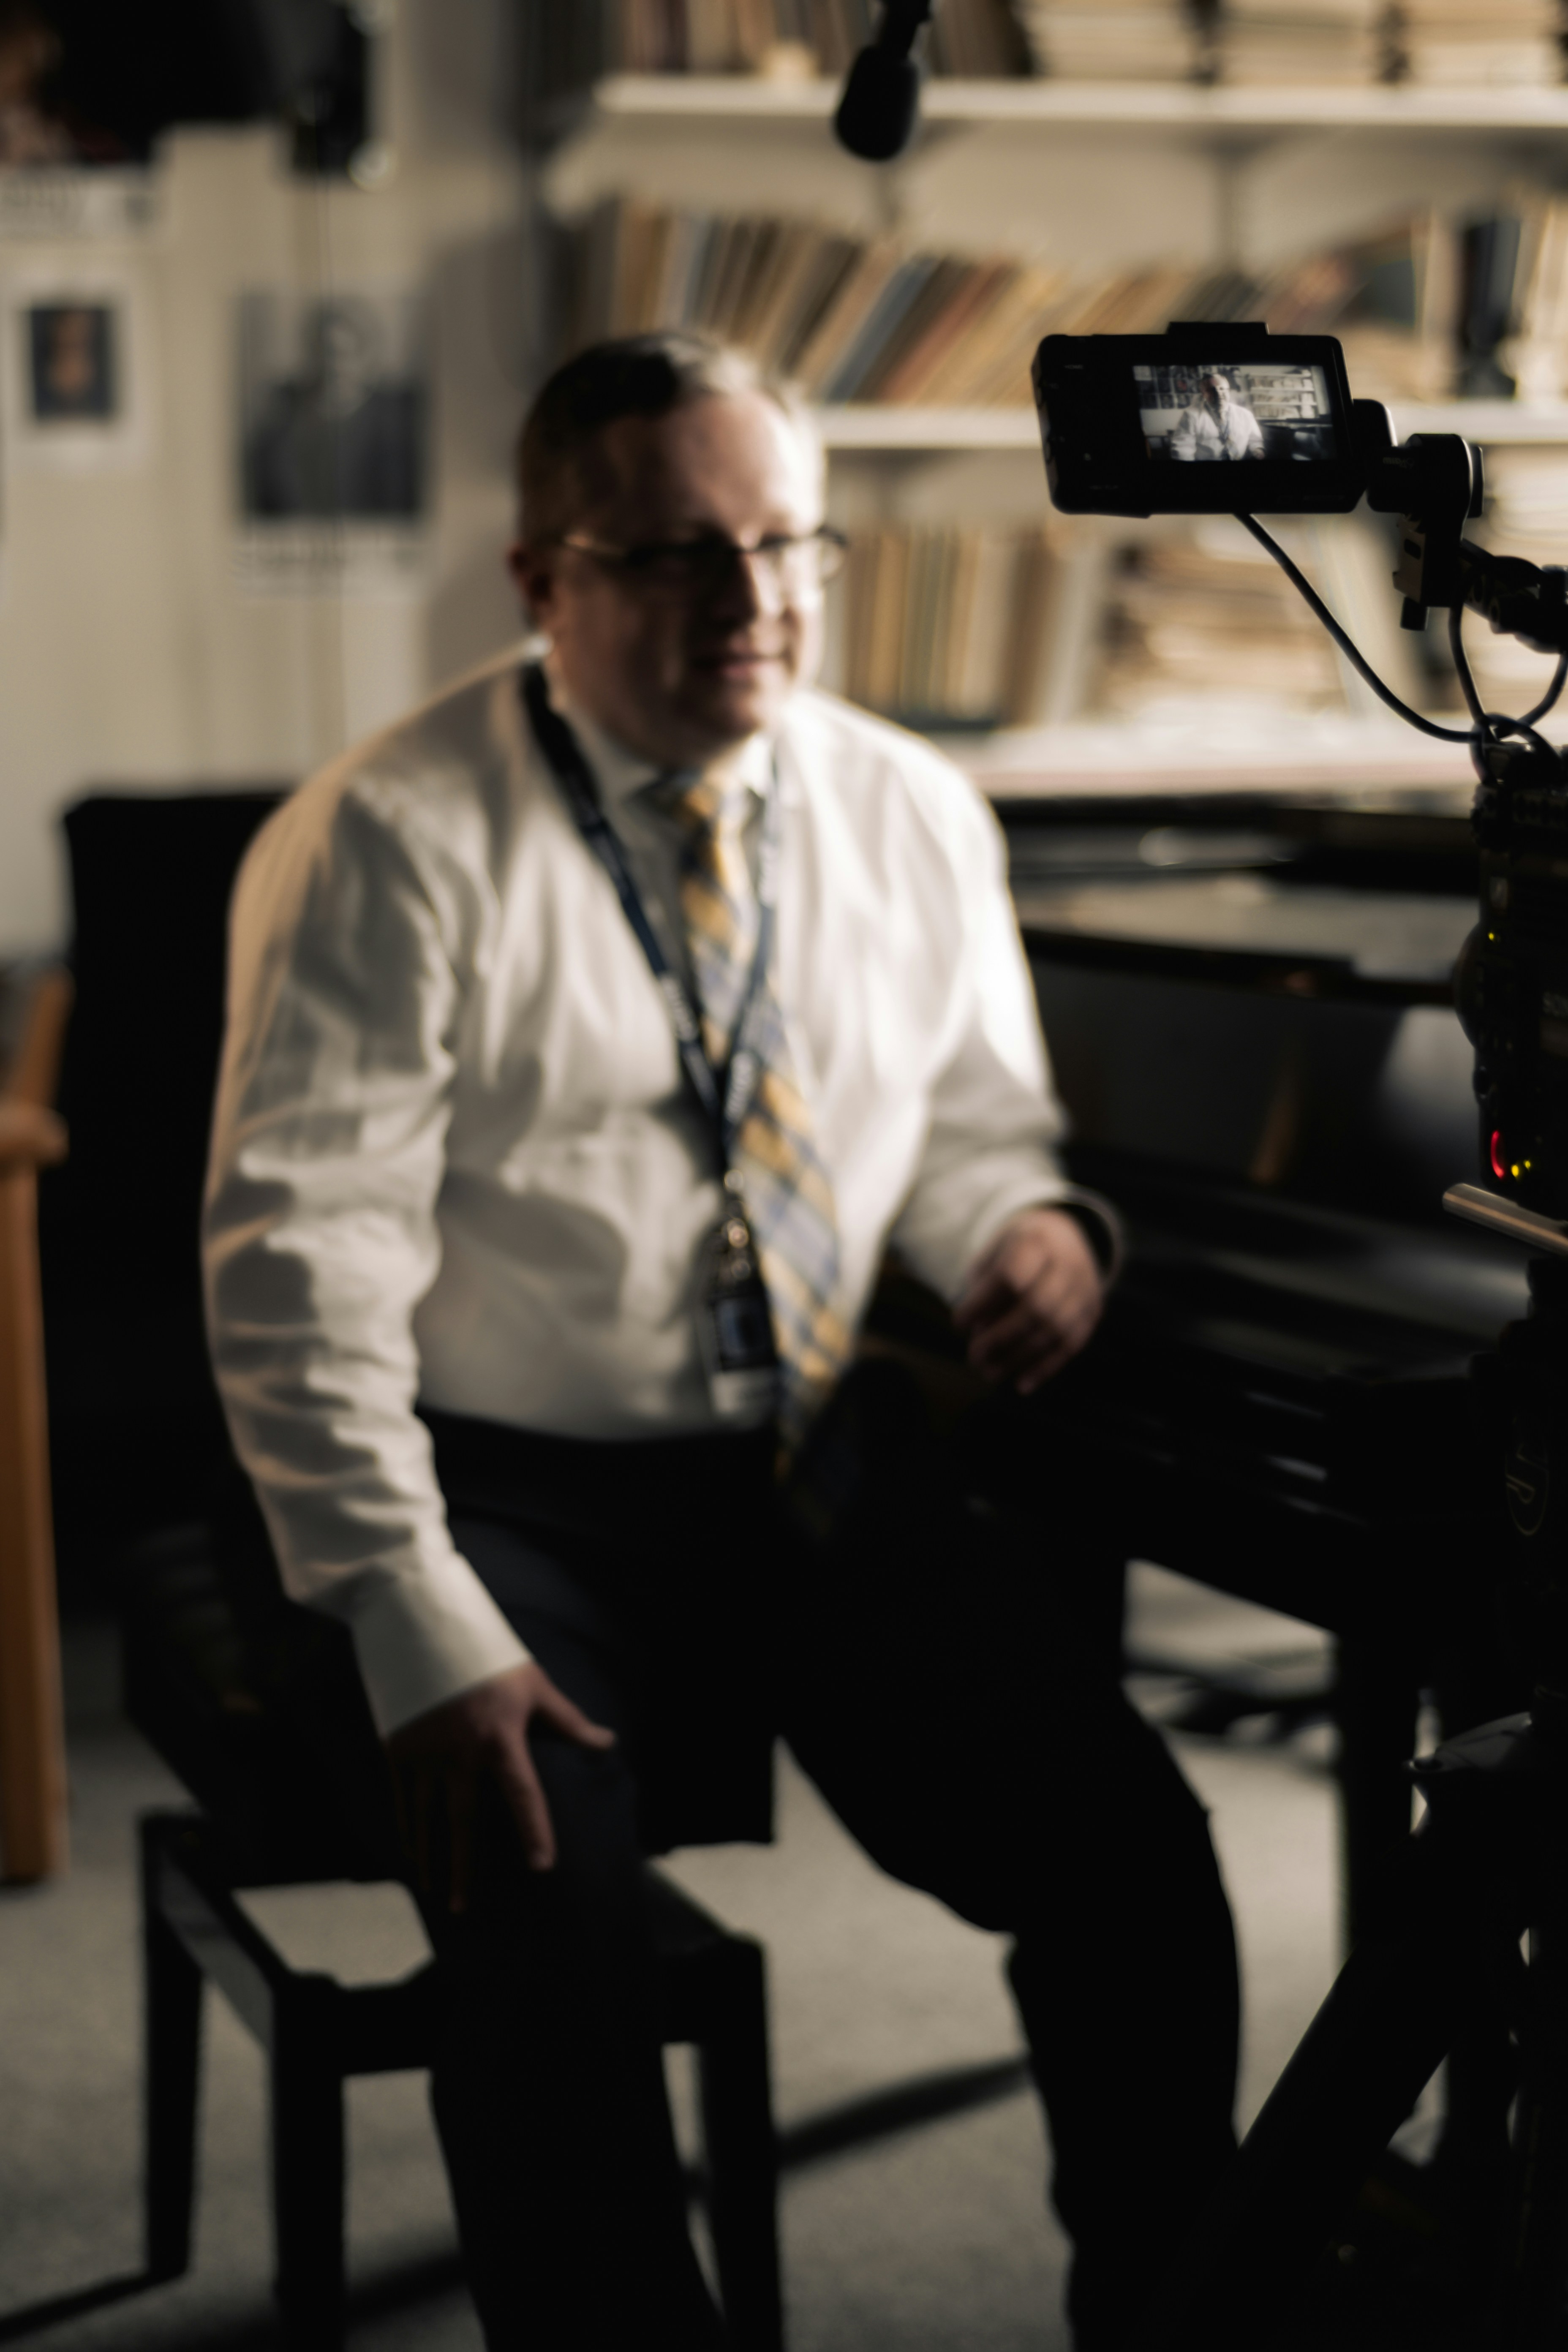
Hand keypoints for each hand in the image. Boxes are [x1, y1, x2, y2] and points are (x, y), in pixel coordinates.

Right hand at [385, 1662, 614, 1910]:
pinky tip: (413, 1853)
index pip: (523, 1795)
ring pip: (426, 1818)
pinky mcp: (397, 1748)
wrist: (424, 1625)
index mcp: (499, 1738)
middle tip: (463, 1909)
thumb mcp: (532, 1684)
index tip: (542, 1867)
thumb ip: (567, 1720)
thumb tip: (607, 1743)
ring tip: (434, 1892)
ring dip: (430, 1857)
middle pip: (462, 1822)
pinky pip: (402, 1798)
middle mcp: (460, 1753)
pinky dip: (407, 1828)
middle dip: (462, 1868)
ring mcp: (424, 1753)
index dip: (534, 1832)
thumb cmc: (487, 1656)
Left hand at [953, 1206, 1103, 1394]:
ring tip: (990, 1374)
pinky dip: (1046, 1368)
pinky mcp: (1094, 1311)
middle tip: (974, 1357)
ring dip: (1019, 1358)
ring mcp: (1085, 1288)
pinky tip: (1021, 1385)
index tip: (958, 1323)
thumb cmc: (1015, 1251)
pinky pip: (1073, 1345)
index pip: (1010, 1275)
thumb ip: (983, 1291)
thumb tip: (982, 1333)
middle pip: (1037, 1306)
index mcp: (1037, 1240)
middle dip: (1001, 1338)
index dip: (982, 1304)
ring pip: (1056, 1330)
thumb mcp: (993, 1255)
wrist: (1064, 1236)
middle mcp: (1068, 1262)